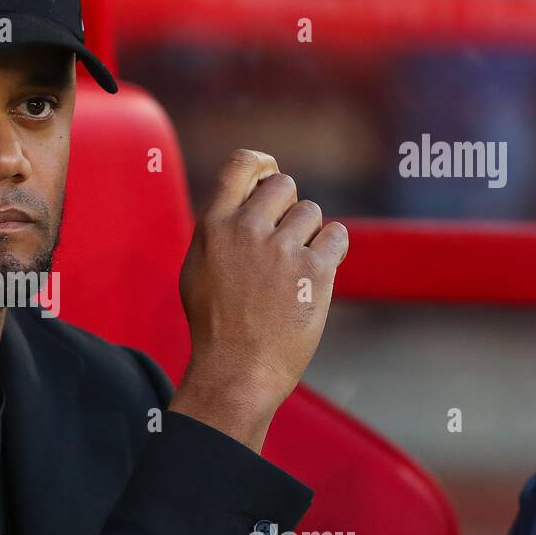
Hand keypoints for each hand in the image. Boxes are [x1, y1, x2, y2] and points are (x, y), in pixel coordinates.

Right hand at [169, 150, 348, 450]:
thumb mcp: (198, 269)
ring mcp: (281, 248)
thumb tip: (246, 198)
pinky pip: (337, 236)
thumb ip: (218, 230)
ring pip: (312, 213)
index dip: (262, 164)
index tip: (270, 175)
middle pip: (284, 185)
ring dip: (308, 236)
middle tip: (282, 242)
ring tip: (293, 270)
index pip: (242, 164)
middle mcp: (245, 229)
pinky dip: (332, 252)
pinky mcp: (313, 270)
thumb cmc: (216, 325)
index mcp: (213, 226)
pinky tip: (315, 274)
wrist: (238, 370)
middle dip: (288, 208)